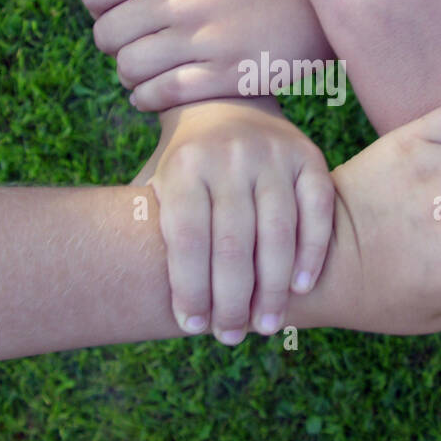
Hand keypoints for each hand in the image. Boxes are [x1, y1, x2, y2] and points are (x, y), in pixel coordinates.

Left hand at [80, 0, 333, 111]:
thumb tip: (104, 6)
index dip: (100, 10)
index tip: (117, 17)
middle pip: (107, 36)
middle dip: (115, 48)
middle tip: (134, 49)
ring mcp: (202, 37)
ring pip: (129, 68)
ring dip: (131, 77)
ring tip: (145, 75)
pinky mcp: (225, 73)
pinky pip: (161, 93)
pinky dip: (148, 99)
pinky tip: (155, 95)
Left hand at [145, 96, 334, 343]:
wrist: (225, 104)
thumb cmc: (185, 169)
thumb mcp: (156, 185)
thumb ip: (144, 231)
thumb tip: (122, 298)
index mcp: (184, 166)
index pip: (188, 241)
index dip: (191, 290)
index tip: (193, 327)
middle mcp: (229, 155)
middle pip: (233, 245)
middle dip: (232, 301)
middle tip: (230, 337)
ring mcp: (272, 153)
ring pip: (278, 233)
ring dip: (273, 289)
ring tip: (266, 326)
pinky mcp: (308, 156)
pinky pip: (317, 210)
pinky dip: (312, 253)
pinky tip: (301, 288)